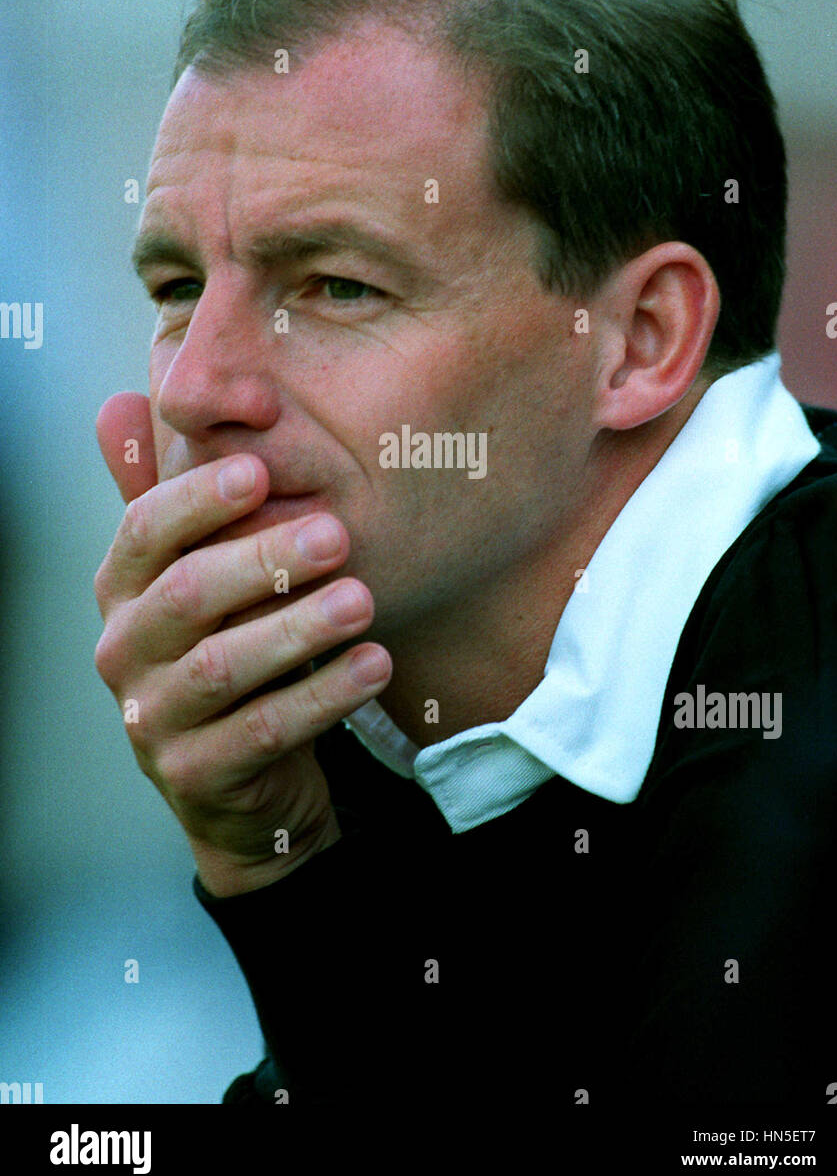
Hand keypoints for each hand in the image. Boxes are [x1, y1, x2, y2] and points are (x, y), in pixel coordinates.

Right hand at [93, 392, 391, 895]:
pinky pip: (262, 733)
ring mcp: (152, 720)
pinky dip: (322, 697)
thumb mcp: (205, 575)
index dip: (197, 497)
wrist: (242, 777)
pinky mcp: (195, 776)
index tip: (260, 470)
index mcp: (122, 589)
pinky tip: (375, 664)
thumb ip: (178, 500)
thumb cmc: (230, 648)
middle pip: (186, 596)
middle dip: (262, 560)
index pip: (145, 531)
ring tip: (362, 600)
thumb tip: (125, 397)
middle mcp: (124, 651)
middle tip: (336, 534)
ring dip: (297, 630)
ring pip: (223, 668)